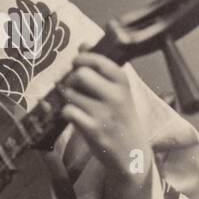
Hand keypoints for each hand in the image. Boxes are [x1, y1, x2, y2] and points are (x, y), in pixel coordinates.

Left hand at [60, 43, 148, 181]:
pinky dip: (66, 112)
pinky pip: (68, 111)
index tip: (77, 64)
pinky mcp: (93, 130)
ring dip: (68, 97)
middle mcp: (116, 96)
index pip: (99, 60)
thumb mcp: (118, 91)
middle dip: (71, 78)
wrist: (132, 153)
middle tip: (73, 86)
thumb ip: (101, 68)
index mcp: (123, 82)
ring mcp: (104, 113)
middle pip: (81, 74)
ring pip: (71, 93)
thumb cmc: (122, 117)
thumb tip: (83, 45)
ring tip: (77, 104)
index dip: (82, 59)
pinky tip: (75, 116)